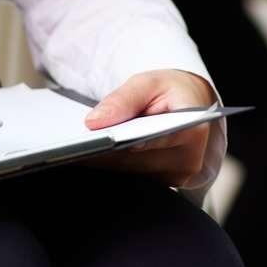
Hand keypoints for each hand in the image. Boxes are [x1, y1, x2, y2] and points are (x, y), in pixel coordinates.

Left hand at [83, 69, 215, 186]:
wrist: (190, 104)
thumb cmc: (171, 90)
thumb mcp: (148, 83)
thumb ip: (122, 100)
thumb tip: (95, 123)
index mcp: (193, 129)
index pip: (153, 139)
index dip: (123, 141)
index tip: (96, 139)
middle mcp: (190, 160)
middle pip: (137, 159)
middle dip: (104, 151)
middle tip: (73, 144)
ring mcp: (179, 176)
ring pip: (132, 170)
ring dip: (106, 160)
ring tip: (79, 147)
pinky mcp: (166, 183)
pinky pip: (134, 174)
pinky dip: (115, 163)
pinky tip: (95, 152)